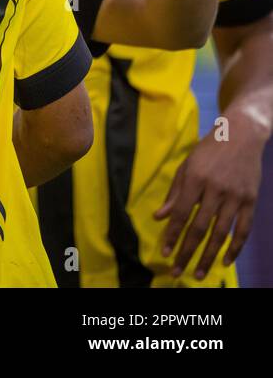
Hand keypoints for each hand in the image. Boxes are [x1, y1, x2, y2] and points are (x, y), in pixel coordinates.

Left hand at [154, 112, 263, 278]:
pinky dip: (235, 247)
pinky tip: (226, 261)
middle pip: (200, 228)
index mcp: (195, 179)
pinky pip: (244, 229)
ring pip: (221, 233)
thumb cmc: (208, 151)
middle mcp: (215, 189)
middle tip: (177, 271)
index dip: (172, 235)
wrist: (241, 135)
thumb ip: (174, 193)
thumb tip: (160, 217)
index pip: (181, 214)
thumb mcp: (186, 166)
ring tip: (200, 273)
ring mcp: (236, 196)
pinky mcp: (251, 200)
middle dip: (187, 252)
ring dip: (209, 256)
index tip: (164, 253)